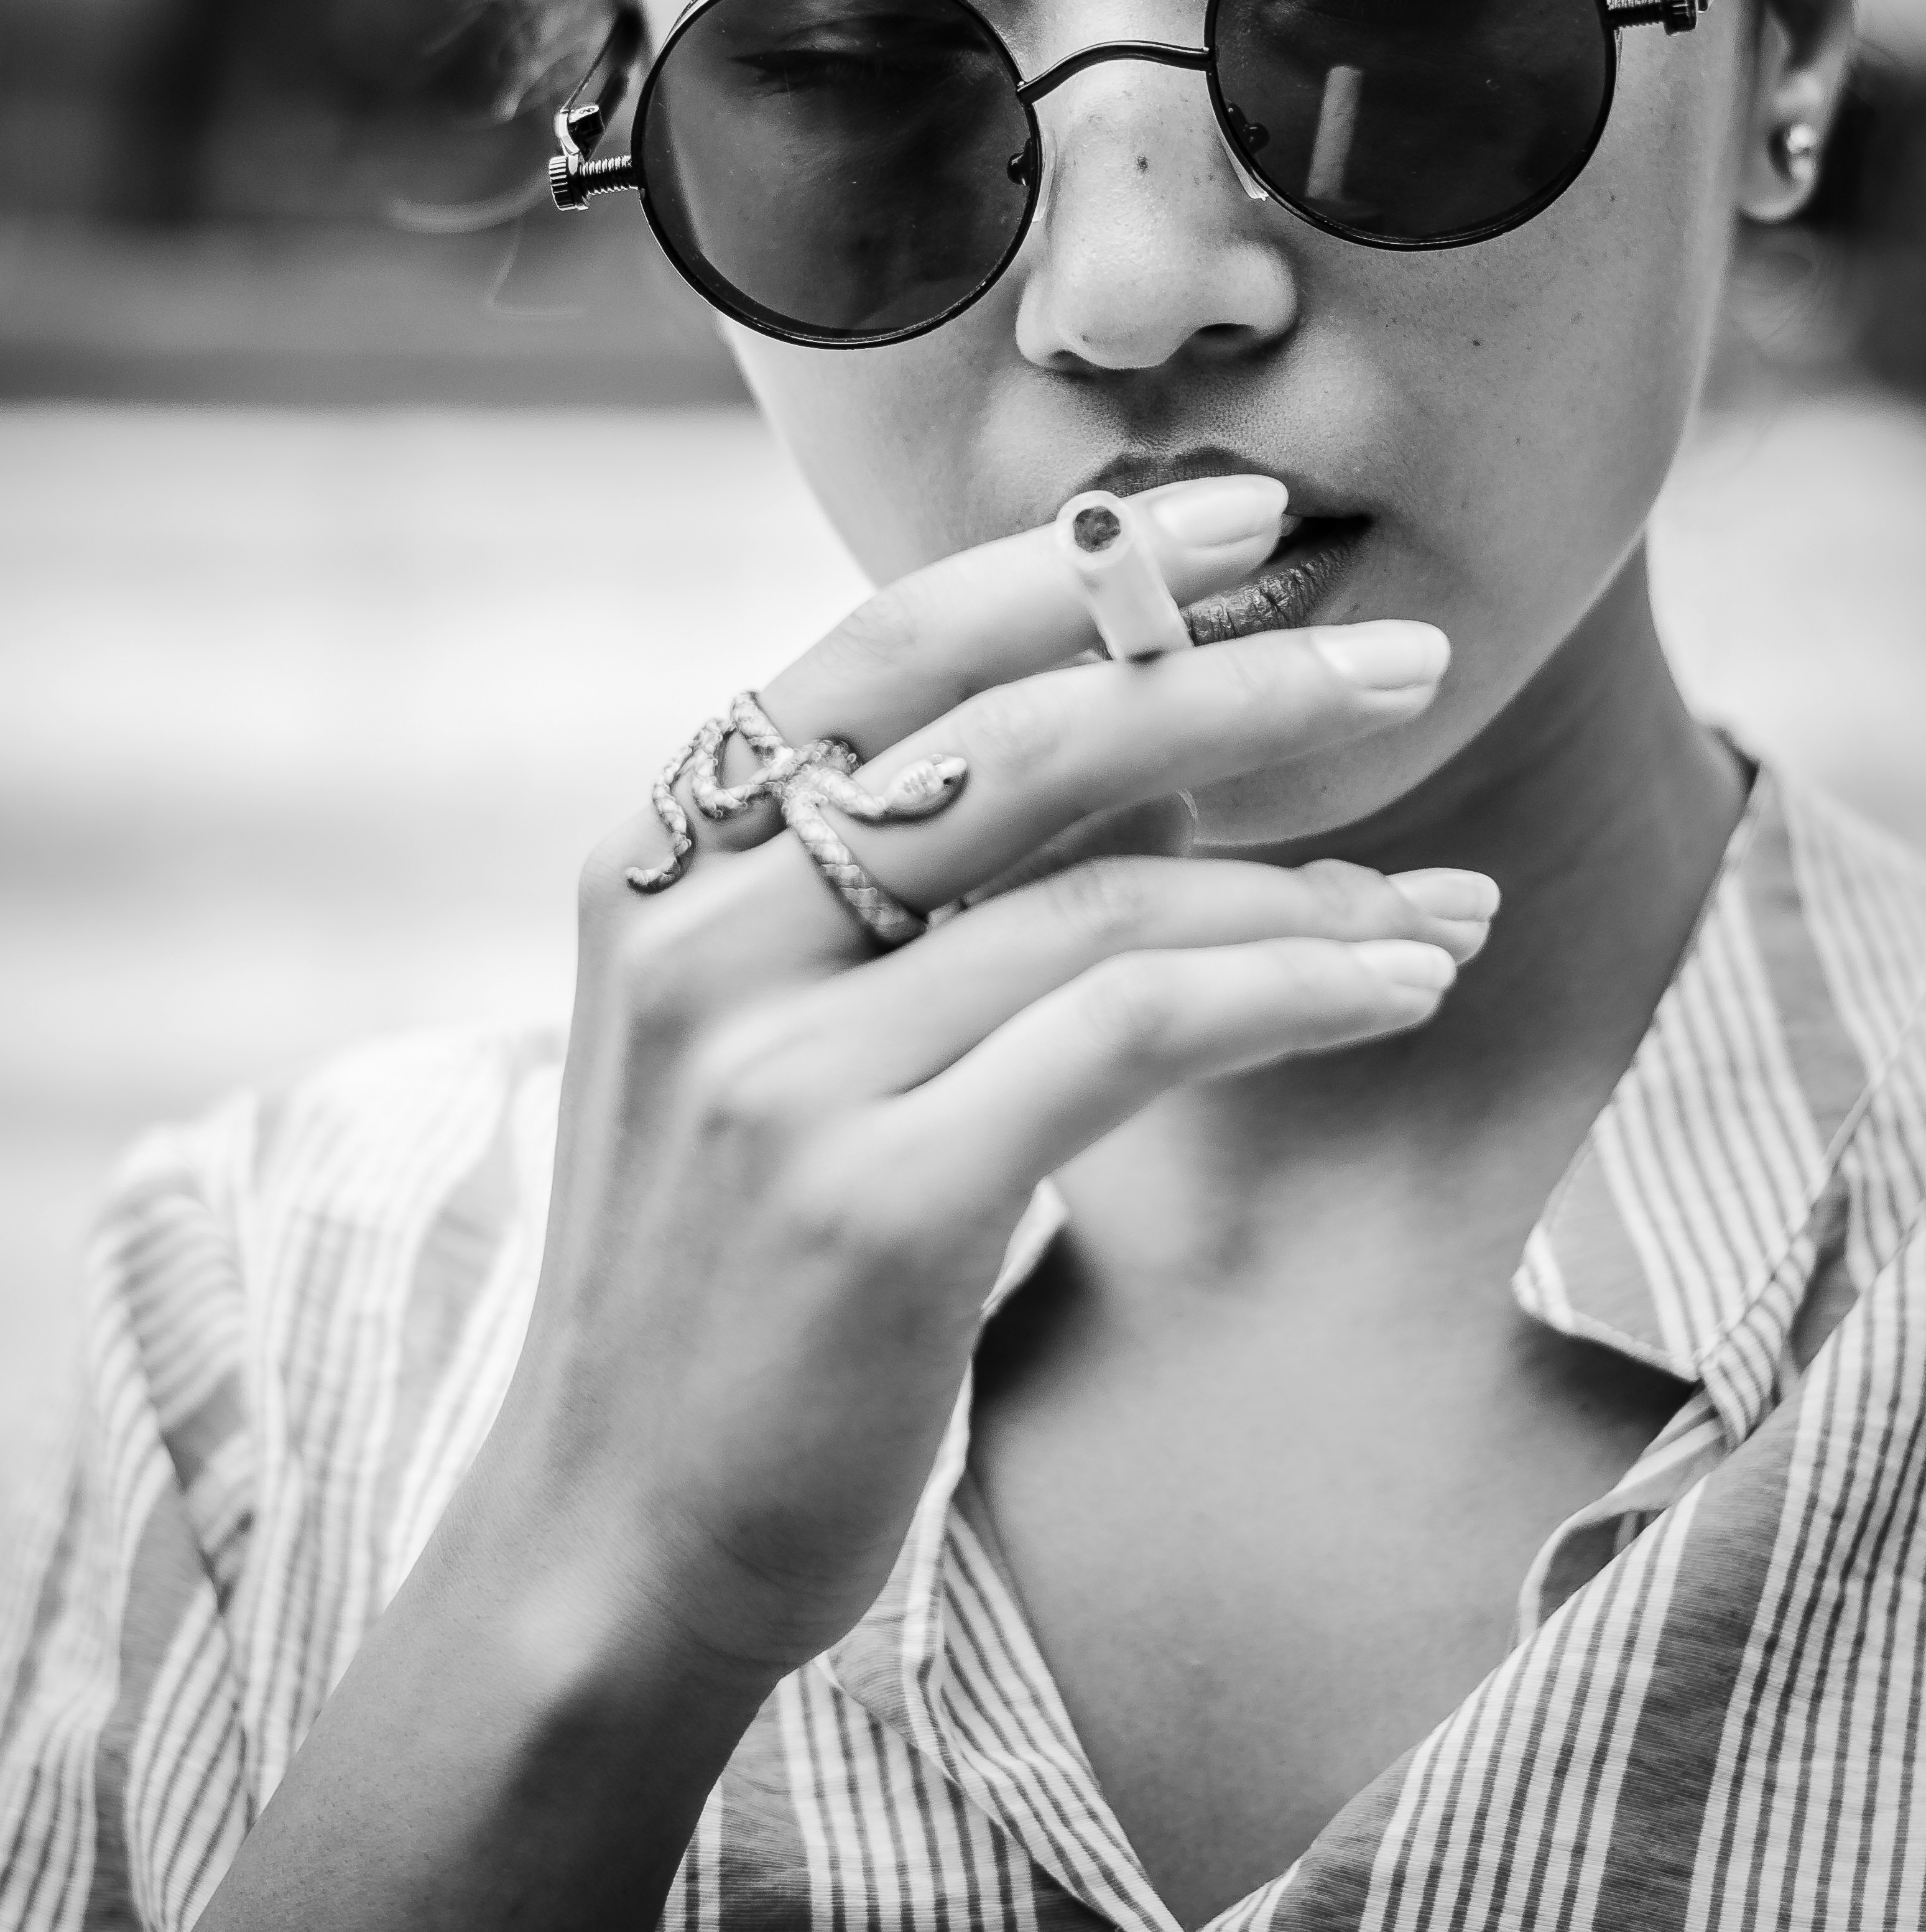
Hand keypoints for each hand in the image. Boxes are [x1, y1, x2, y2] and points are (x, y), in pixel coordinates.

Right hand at [478, 474, 1495, 1694]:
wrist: (612, 1530)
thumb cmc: (725, 1271)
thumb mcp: (769, 1036)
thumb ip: (915, 888)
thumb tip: (1160, 762)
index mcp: (663, 862)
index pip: (887, 648)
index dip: (1070, 564)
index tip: (1244, 521)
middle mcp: (704, 933)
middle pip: (1017, 738)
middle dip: (1234, 681)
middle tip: (1409, 659)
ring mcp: (777, 1065)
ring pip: (1103, 897)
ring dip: (1308, 884)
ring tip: (1439, 909)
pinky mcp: (871, 1197)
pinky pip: (1131, 1031)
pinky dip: (1288, 988)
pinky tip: (1394, 988)